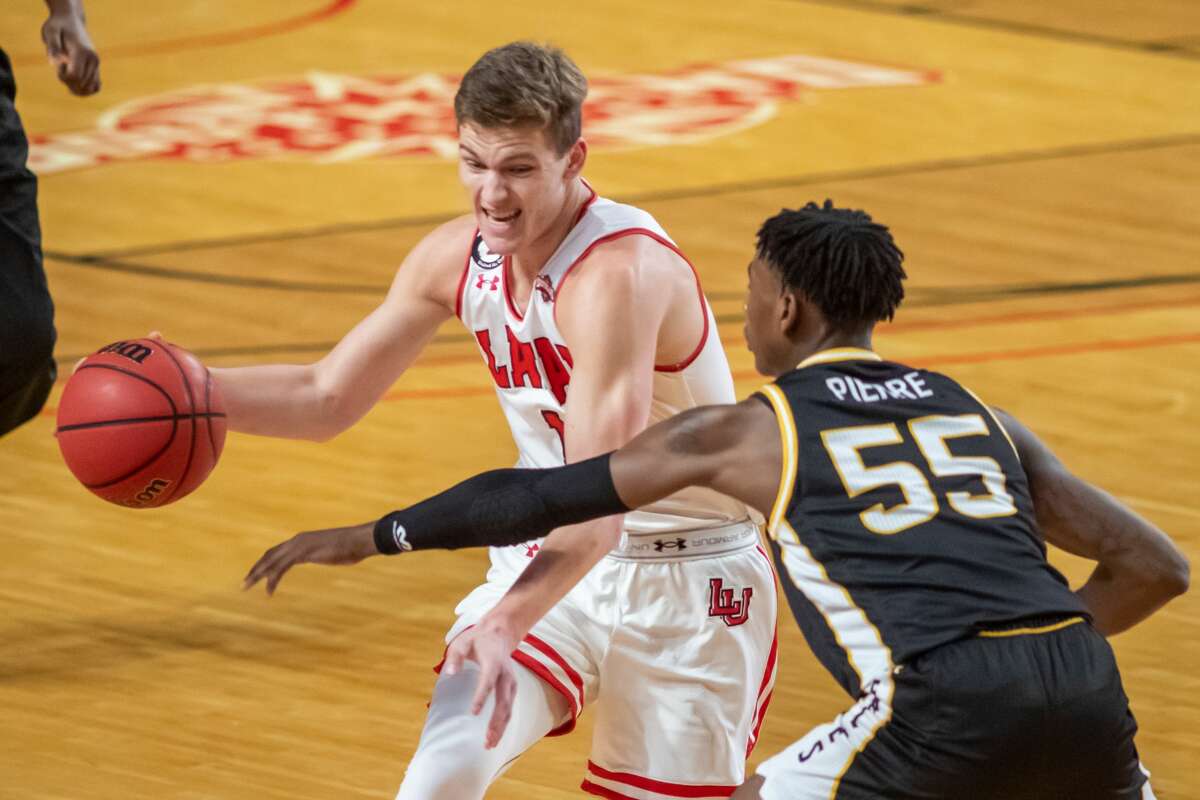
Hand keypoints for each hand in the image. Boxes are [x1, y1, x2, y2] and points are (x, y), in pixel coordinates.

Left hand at [42, 9, 100, 95]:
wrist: (70, 20)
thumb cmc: (58, 26)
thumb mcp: (51, 32)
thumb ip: (53, 47)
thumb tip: (55, 64)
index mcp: (82, 52)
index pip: (75, 77)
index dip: (62, 77)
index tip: (58, 65)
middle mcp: (93, 60)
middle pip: (81, 84)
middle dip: (67, 81)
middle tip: (61, 67)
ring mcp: (97, 65)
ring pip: (90, 88)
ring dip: (75, 87)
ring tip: (67, 74)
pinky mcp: (97, 68)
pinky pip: (96, 87)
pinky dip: (85, 90)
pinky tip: (74, 81)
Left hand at [243, 522, 377, 594]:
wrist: (360, 540)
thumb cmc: (352, 547)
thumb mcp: (333, 551)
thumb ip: (325, 553)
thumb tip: (329, 555)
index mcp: (303, 539)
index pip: (277, 551)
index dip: (265, 563)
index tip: (257, 574)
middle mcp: (297, 540)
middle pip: (269, 555)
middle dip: (255, 569)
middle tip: (243, 584)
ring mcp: (299, 545)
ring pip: (270, 561)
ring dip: (257, 575)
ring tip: (246, 587)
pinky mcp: (303, 553)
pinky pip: (281, 568)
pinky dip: (273, 580)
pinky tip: (269, 591)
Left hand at [443, 618, 520, 748]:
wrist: (499, 633)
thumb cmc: (477, 640)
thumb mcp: (462, 643)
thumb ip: (455, 657)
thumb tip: (449, 673)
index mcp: (493, 662)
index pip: (488, 681)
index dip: (482, 697)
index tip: (473, 713)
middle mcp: (506, 674)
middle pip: (503, 701)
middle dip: (496, 722)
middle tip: (486, 740)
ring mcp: (511, 682)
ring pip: (508, 708)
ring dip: (501, 727)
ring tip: (489, 744)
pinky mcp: (512, 688)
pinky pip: (509, 708)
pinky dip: (504, 723)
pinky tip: (496, 736)